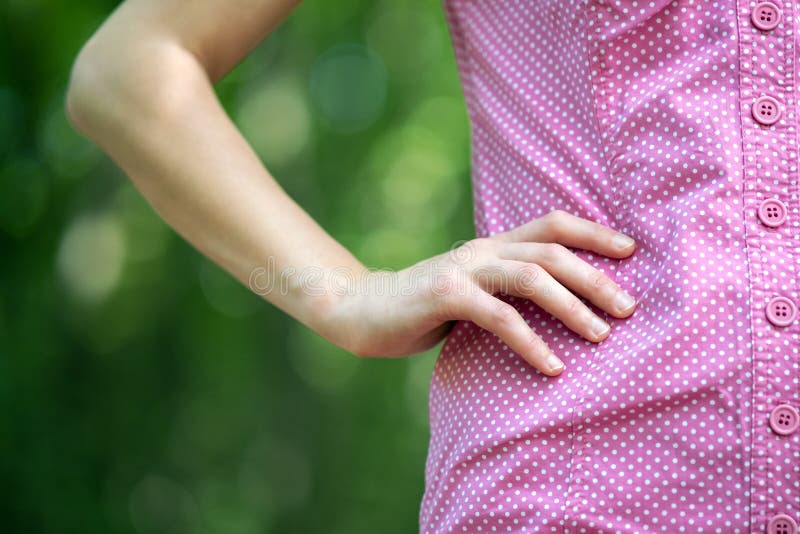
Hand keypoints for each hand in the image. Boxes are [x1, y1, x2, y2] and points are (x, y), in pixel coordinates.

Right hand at [323, 210, 637, 375]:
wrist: (362, 311)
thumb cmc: (424, 308)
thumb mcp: (473, 292)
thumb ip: (506, 291)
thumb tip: (559, 309)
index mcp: (492, 246)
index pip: (551, 225)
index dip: (593, 232)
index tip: (631, 251)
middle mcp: (482, 250)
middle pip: (552, 250)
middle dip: (596, 278)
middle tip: (628, 309)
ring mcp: (463, 269)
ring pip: (531, 276)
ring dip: (572, 307)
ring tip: (601, 336)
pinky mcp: (445, 295)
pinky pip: (499, 316)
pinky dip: (530, 342)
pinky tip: (553, 367)